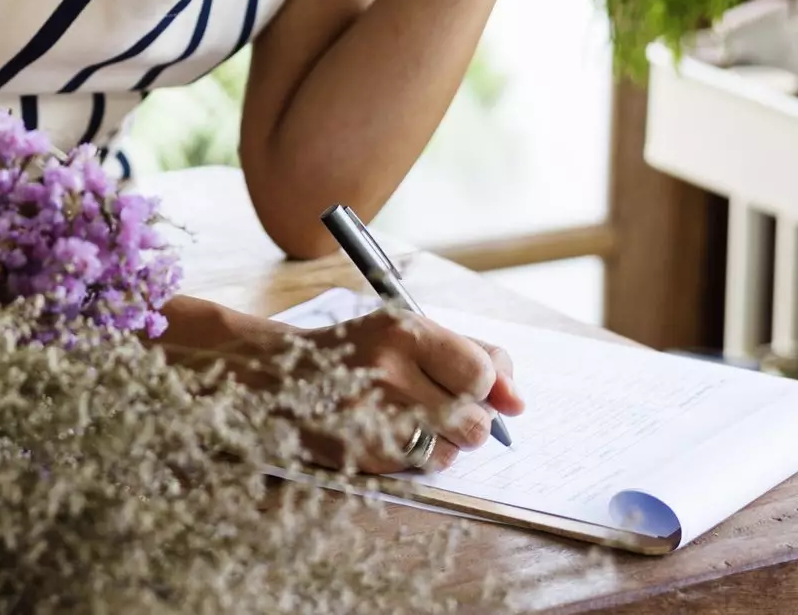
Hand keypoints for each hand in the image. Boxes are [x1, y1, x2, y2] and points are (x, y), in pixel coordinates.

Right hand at [303, 308, 524, 473]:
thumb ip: (474, 356)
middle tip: (434, 404)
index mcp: (402, 330)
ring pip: (453, 451)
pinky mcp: (361, 453)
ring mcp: (370, 415)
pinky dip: (416, 456)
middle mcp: (386, 370)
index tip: (460, 382)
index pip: (482, 374)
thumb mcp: (410, 334)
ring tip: (408, 419)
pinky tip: (388, 434)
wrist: (279, 375)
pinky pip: (422, 467)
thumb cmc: (360, 353)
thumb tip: (518, 404)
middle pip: (474, 422)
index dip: (480, 386)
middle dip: (466, 420)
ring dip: (443, 442)